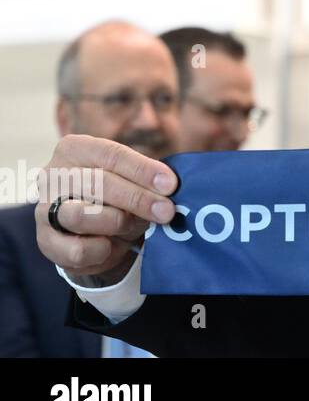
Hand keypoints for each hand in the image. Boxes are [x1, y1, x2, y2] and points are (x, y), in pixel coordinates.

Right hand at [35, 134, 176, 285]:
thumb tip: (168, 187)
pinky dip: (102, 251)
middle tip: (166, 212)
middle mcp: (54, 175)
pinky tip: (112, 246)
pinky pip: (77, 251)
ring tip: (134, 227)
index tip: (170, 185)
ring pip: (81, 215)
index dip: (143, 170)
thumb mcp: (131, 180)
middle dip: (138, 199)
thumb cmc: (116, 194)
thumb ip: (145, 180)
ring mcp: (45, 209)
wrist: (93, 230)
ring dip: (117, 224)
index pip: (112, 155)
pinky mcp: (45, 241)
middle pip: (98, 183)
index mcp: (75, 149)